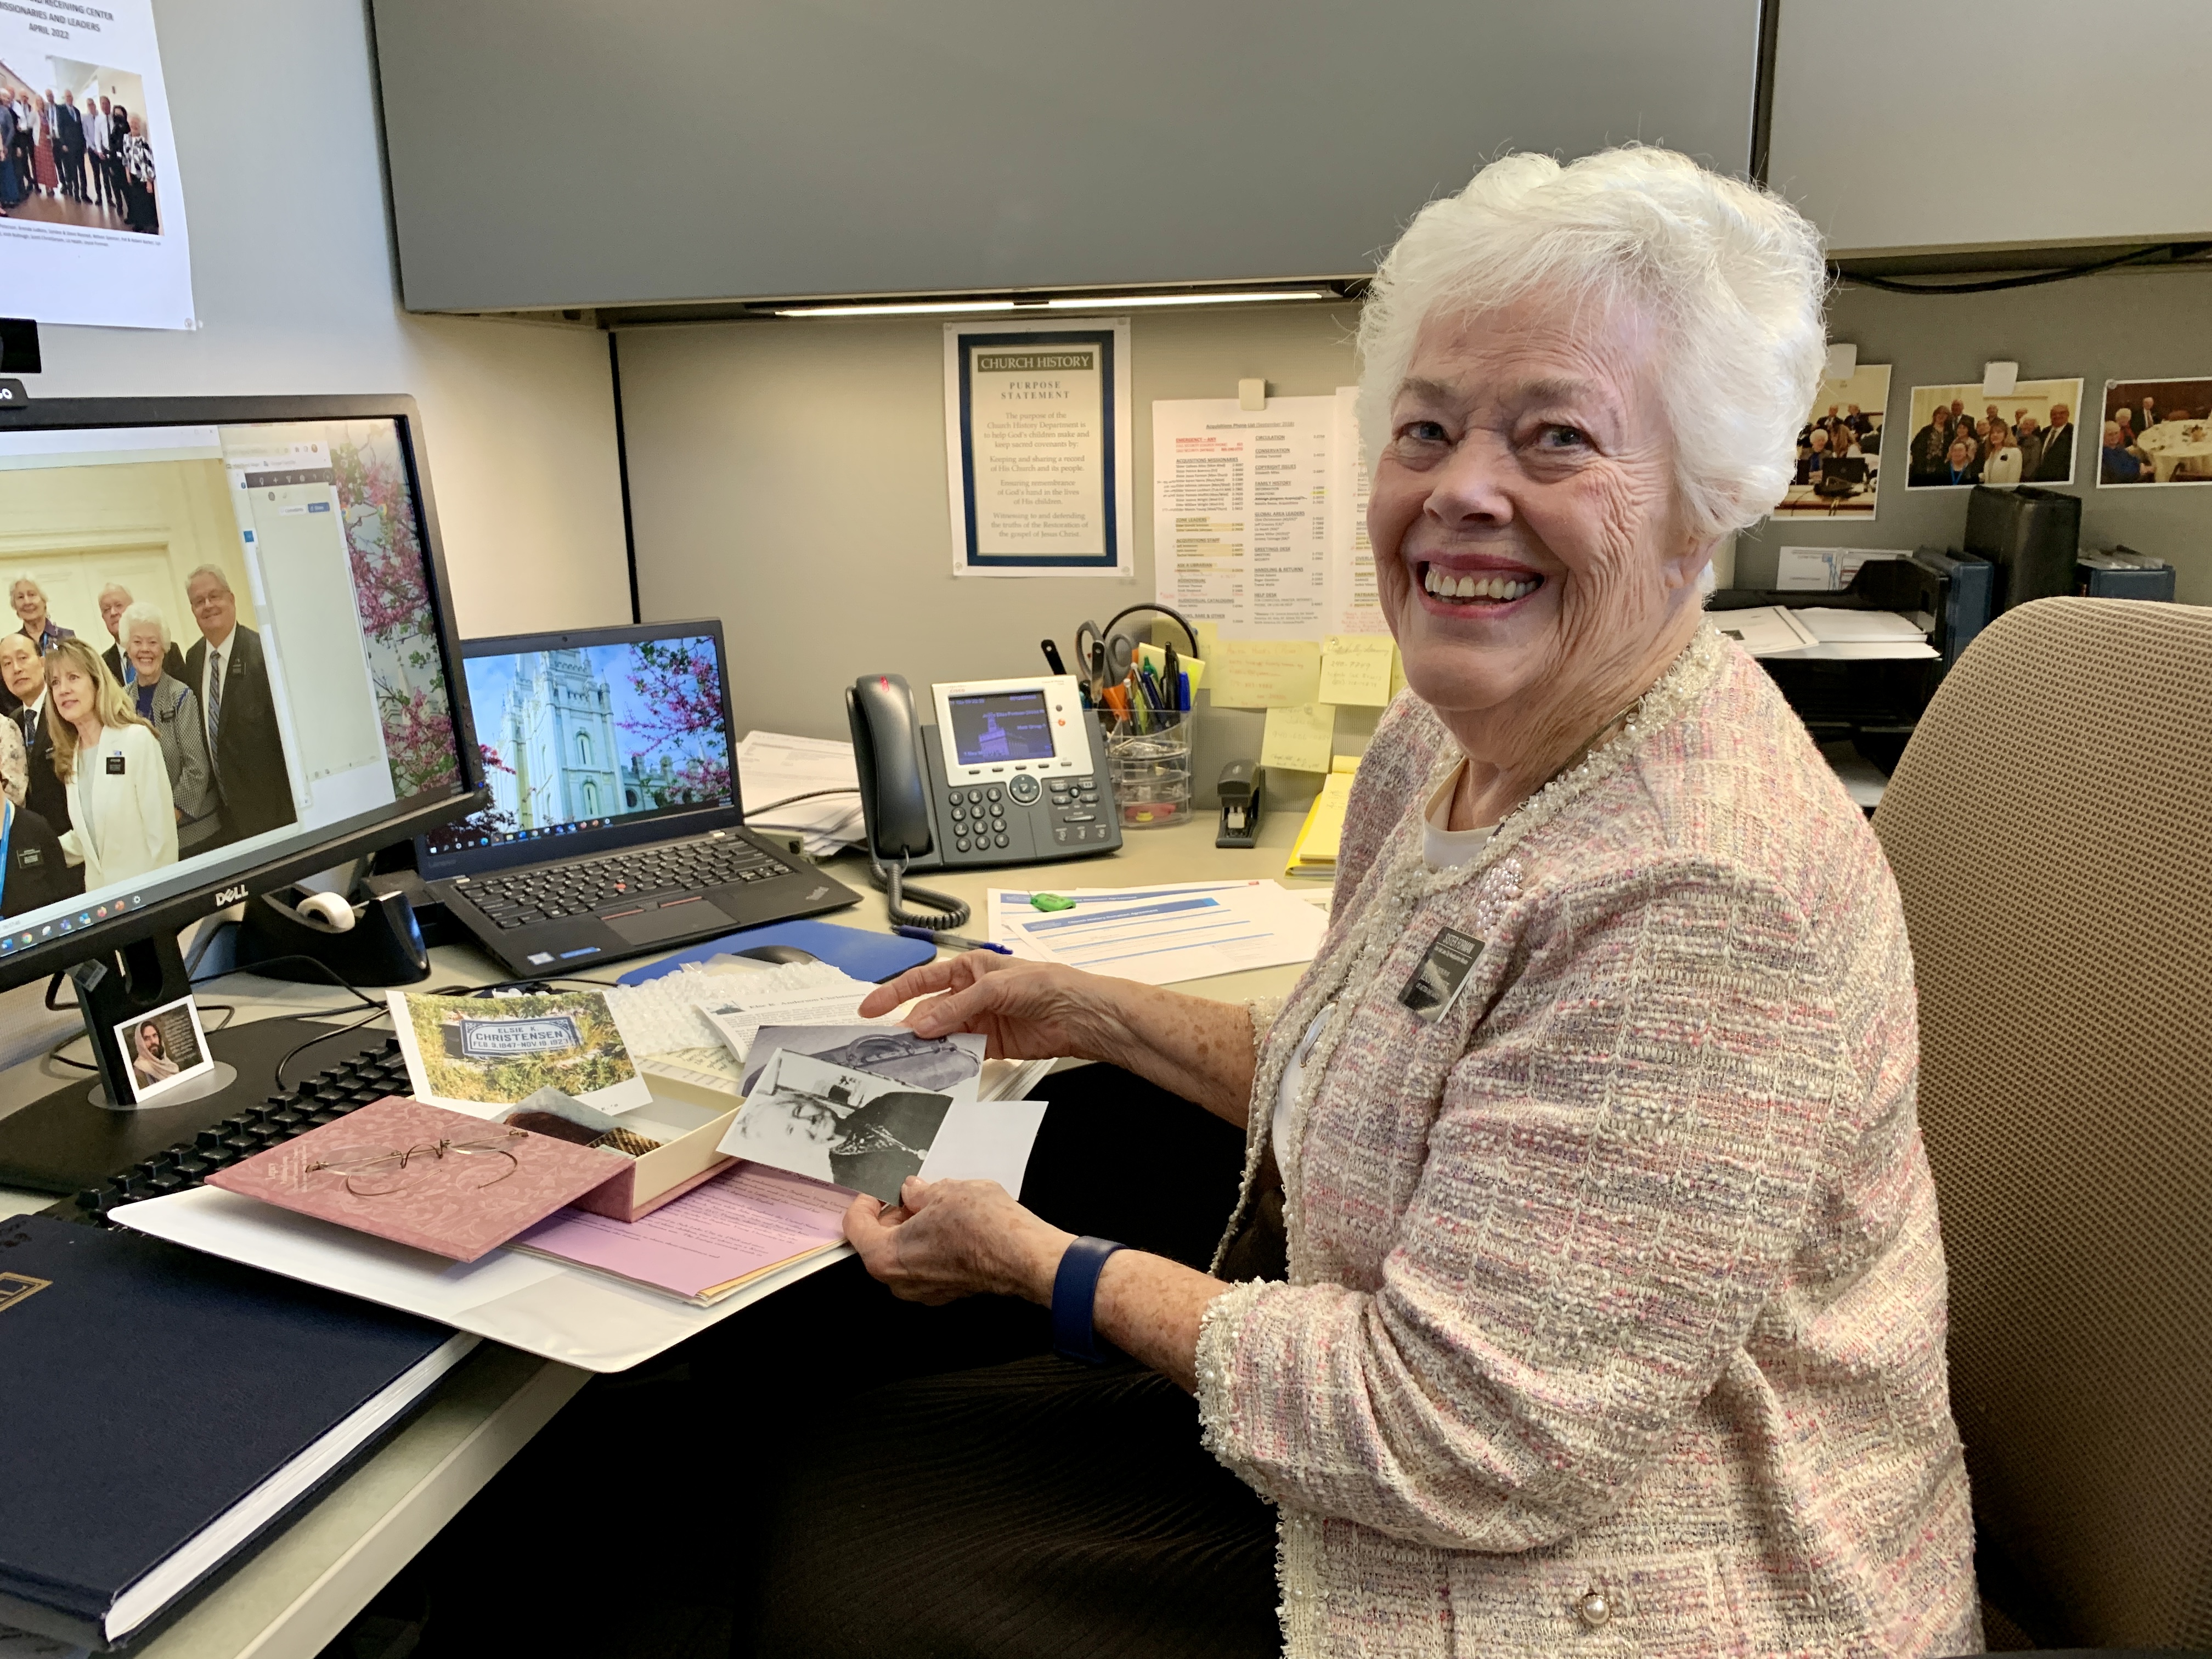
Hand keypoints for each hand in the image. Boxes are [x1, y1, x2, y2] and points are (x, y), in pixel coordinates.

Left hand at [844, 1176, 1069, 1305]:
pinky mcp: (947, 1292)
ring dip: (915, 1228)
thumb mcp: (944, 1191)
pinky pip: (927, 1264)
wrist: (1024, 1256)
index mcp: (886, 1257)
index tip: (880, 1190)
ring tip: (938, 1206)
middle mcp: (900, 1281)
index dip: (867, 1201)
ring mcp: (924, 1291)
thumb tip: (913, 1191)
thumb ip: (918, 1192)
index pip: (855, 1226)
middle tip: (912, 1194)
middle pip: (880, 1242)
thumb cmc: (984, 1228)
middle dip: (895, 1214)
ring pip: (906, 1254)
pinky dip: (932, 1243)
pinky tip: (953, 1225)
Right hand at [857, 952, 1131, 1064]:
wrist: (1078, 1014)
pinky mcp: (990, 1045)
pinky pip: (961, 1053)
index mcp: (968, 969)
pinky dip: (948, 1061)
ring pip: (942, 1035)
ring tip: (908, 1059)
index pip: (921, 980)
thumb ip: (957, 1006)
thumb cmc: (1047, 984)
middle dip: (910, 1026)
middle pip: (928, 1011)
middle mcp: (970, 994)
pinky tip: (937, 1068)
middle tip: (890, 1044)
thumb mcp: (996, 987)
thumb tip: (924, 1022)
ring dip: (927, 1047)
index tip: (869, 1008)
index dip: (893, 994)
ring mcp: (979, 1021)